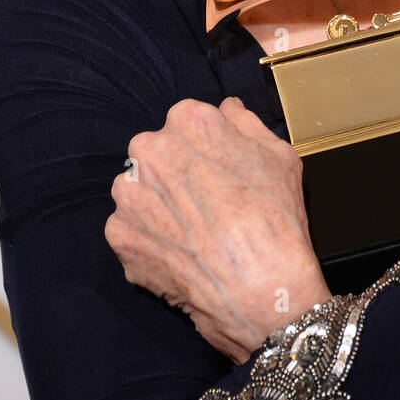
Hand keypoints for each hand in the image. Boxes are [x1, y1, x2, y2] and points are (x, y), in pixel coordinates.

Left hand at [105, 97, 330, 363]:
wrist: (261, 290)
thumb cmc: (276, 220)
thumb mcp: (280, 156)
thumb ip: (246, 123)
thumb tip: (226, 109)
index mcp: (188, 121)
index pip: (187, 123)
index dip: (206, 150)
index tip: (220, 172)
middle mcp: (149, 151)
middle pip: (157, 154)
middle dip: (176, 174)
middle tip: (208, 205)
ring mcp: (129, 195)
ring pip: (140, 191)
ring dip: (159, 206)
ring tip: (194, 233)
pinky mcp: (119, 236)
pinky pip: (132, 230)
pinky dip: (152, 241)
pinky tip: (182, 254)